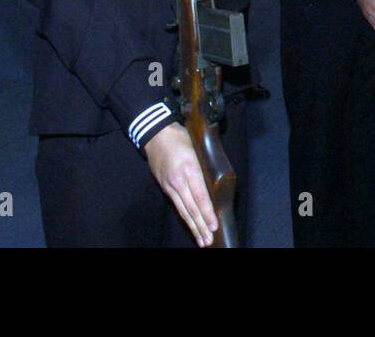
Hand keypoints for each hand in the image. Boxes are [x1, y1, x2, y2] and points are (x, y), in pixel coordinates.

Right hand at [145, 124, 216, 246]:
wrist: (155, 134)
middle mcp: (178, 180)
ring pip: (183, 210)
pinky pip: (177, 205)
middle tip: (209, 240)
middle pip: (191, 208)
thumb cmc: (180, 137)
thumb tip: (219, 180)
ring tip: (201, 240)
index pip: (200, 195)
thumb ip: (206, 164)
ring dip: (193, 227)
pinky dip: (185, 217)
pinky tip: (191, 225)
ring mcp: (170, 186)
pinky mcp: (165, 187)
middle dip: (201, 226)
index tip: (214, 225)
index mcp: (189, 168)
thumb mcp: (197, 147)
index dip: (207, 212)